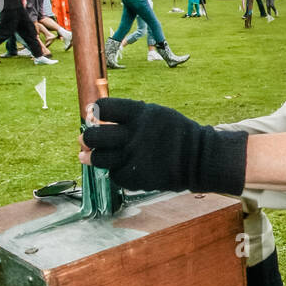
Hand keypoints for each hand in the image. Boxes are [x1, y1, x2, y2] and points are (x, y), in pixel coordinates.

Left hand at [80, 98, 247, 195]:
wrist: (198, 158)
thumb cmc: (174, 133)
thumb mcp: (156, 114)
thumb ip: (128, 116)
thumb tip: (95, 119)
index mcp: (140, 113)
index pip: (104, 108)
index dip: (96, 112)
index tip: (94, 116)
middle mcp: (135, 134)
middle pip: (94, 136)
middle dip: (87, 137)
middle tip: (87, 139)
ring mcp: (134, 157)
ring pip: (98, 158)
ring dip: (92, 157)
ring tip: (90, 156)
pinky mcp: (135, 177)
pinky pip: (114, 174)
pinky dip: (115, 171)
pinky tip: (120, 166)